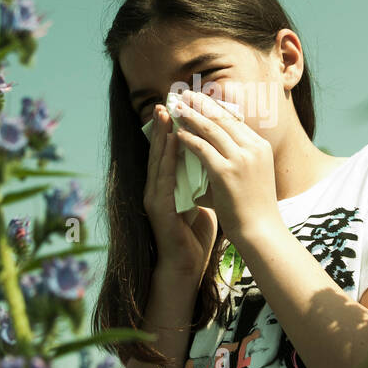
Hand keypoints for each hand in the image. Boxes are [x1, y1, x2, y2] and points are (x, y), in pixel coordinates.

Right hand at [142, 103, 218, 284]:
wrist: (187, 265)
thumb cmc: (194, 234)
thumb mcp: (199, 199)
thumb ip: (200, 180)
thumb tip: (213, 160)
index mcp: (166, 186)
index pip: (168, 153)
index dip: (172, 130)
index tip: (179, 108)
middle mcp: (156, 189)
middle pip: (159, 152)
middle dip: (163, 127)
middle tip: (167, 102)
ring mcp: (154, 198)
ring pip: (158, 162)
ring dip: (162, 138)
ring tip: (167, 116)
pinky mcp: (158, 209)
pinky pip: (163, 179)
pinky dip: (168, 160)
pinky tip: (174, 144)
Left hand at [167, 88, 281, 250]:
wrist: (261, 231)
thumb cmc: (253, 208)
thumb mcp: (251, 175)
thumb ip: (235, 158)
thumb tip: (213, 146)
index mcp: (260, 146)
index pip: (234, 119)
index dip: (214, 107)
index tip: (198, 98)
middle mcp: (253, 148)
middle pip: (222, 119)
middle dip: (201, 104)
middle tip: (184, 95)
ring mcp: (241, 159)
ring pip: (211, 129)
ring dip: (191, 116)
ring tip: (176, 108)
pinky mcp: (226, 172)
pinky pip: (202, 148)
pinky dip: (188, 138)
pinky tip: (177, 133)